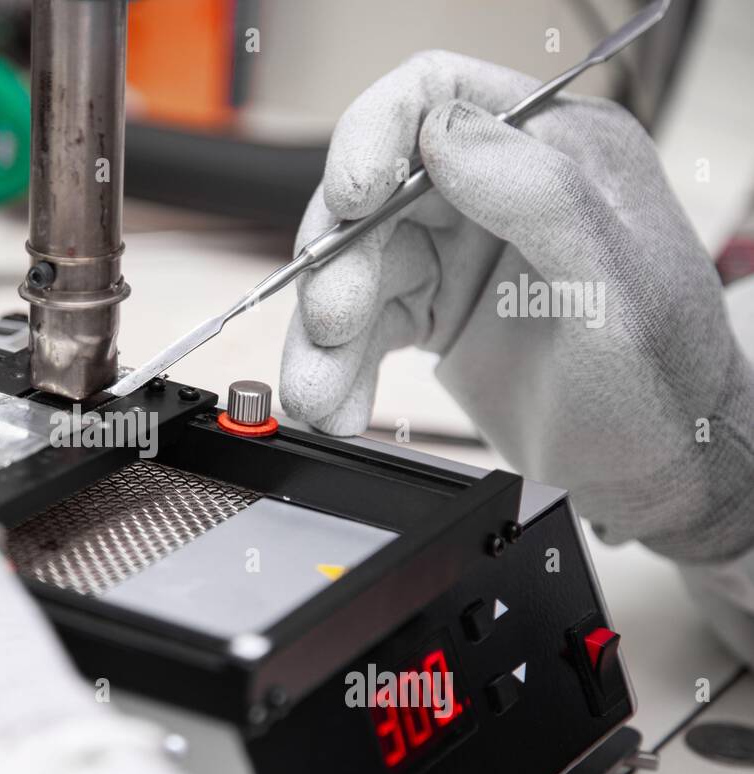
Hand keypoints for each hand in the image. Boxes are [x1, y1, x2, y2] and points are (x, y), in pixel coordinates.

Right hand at [280, 51, 753, 562]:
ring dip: (325, 336)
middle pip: (372, 196)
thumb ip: (542, 196)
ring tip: (321, 395)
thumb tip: (447, 131)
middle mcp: (494, 191)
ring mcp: (458, 252)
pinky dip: (339, 367)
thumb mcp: (616, 283)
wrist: (651, 467)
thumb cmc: (661, 377)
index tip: (352, 197)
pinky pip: (361, 326)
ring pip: (353, 269)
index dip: (375, 134)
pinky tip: (339, 404)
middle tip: (333, 324)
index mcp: (553, 151)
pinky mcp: (432, 310)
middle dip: (339, 265)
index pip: (438, 96)